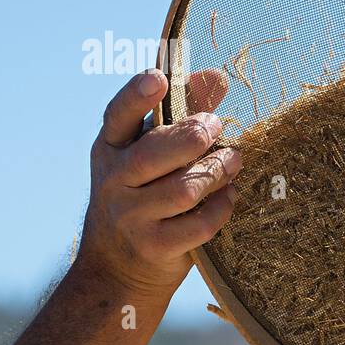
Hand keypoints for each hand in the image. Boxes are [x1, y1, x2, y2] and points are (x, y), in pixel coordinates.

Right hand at [76, 67, 239, 300]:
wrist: (117, 268)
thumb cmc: (142, 194)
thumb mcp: (148, 152)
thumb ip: (180, 113)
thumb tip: (215, 76)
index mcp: (110, 150)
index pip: (118, 117)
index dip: (136, 97)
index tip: (159, 78)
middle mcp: (113, 182)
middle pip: (154, 154)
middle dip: (192, 136)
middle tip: (216, 125)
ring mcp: (131, 217)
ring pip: (184, 189)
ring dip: (217, 172)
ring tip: (234, 161)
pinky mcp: (155, 247)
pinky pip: (200, 224)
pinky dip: (222, 208)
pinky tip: (229, 197)